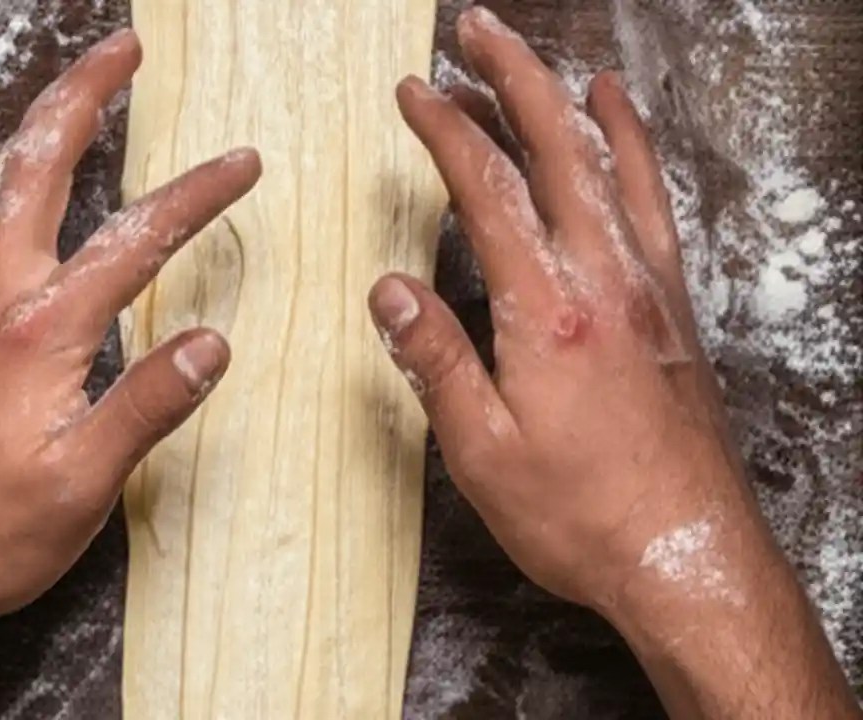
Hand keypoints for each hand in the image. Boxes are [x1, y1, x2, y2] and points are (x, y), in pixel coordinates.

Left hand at [0, 30, 260, 624]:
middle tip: (125, 49)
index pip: (138, 239)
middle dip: (88, 97)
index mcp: (41, 333)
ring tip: (65, 79)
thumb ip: (148, 404)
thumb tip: (212, 344)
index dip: (198, 195)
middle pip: (45, 169)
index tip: (241, 165)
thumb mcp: (83, 484)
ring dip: (30, 119)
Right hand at [374, 5, 752, 613]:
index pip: (489, 190)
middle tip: (476, 31)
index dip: (446, 130)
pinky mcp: (674, 309)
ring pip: (612, 163)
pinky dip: (632, 150)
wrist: (688, 556)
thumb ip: (437, 361)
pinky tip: (622, 133)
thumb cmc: (584, 516)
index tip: (415, 92)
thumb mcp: (483, 451)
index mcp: (549, 311)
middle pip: (559, 146)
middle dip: (513, 77)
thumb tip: (389, 289)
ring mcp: (650, 289)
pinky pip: (652, 203)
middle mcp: (607, 280)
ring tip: (545, 61)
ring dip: (572, 101)